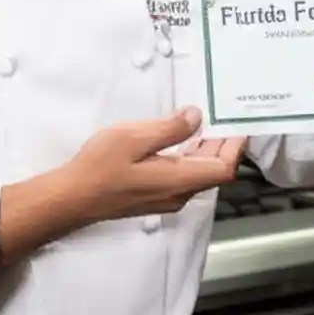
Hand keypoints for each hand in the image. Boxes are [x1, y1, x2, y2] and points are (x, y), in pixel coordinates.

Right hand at [63, 107, 244, 222]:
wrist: (73, 197)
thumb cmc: (100, 166)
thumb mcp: (133, 137)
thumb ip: (169, 128)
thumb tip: (196, 117)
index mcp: (179, 180)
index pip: (223, 168)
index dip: (235, 146)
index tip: (240, 123)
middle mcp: (178, 194)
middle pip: (212, 171)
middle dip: (222, 144)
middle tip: (225, 116)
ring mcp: (166, 198)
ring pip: (197, 174)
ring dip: (205, 150)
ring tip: (207, 124)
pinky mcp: (154, 197)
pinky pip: (182, 177)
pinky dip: (189, 158)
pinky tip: (182, 142)